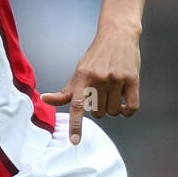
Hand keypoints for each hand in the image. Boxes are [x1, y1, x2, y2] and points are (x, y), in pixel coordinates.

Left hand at [41, 22, 140, 142]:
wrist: (118, 34)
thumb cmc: (97, 57)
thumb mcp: (79, 72)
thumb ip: (66, 91)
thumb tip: (44, 99)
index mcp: (83, 77)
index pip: (77, 106)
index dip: (75, 125)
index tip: (75, 141)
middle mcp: (99, 78)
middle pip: (98, 113)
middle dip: (99, 108)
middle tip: (101, 94)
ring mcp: (117, 79)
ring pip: (113, 112)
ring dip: (113, 108)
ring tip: (113, 93)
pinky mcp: (133, 79)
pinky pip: (131, 107)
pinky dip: (127, 111)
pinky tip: (124, 104)